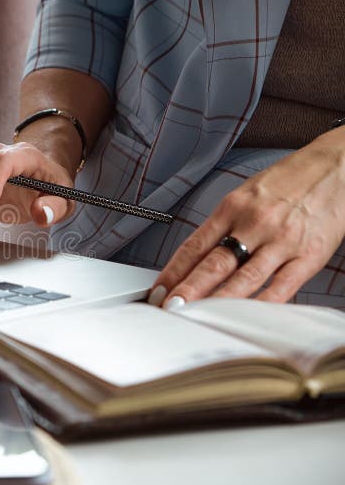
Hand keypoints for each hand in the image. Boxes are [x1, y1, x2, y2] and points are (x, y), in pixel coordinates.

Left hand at [149, 129, 344, 307]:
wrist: (336, 166)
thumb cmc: (288, 182)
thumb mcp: (246, 195)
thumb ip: (223, 225)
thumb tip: (195, 258)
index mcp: (233, 207)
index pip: (194, 246)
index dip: (173, 271)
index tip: (158, 291)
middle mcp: (255, 223)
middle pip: (214, 263)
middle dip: (188, 289)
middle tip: (169, 308)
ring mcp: (282, 241)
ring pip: (244, 278)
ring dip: (216, 301)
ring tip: (196, 317)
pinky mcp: (309, 255)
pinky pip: (282, 286)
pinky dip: (261, 304)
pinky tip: (243, 318)